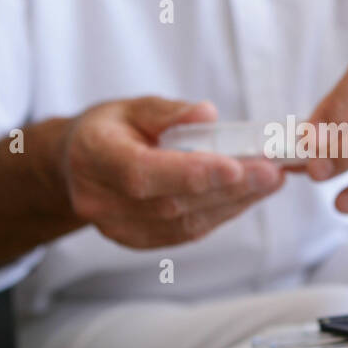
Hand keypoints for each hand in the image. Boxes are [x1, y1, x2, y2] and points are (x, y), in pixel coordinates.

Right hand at [62, 97, 283, 248]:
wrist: (77, 167)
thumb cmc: (110, 131)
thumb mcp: (132, 107)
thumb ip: (168, 111)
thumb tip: (207, 115)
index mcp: (94, 156)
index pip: (142, 173)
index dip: (190, 173)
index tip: (236, 166)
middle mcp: (100, 199)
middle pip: (171, 202)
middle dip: (228, 187)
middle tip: (271, 171)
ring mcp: (116, 227)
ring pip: (183, 223)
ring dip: (233, 202)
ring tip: (269, 180)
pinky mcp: (135, 241)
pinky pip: (185, 233)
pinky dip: (220, 213)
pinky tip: (246, 195)